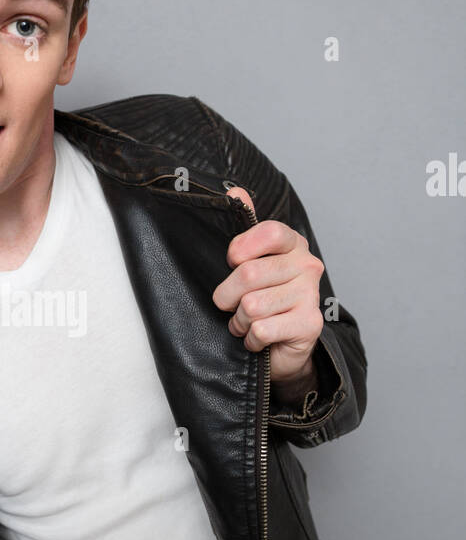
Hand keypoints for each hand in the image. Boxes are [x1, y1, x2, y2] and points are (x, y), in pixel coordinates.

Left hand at [211, 187, 323, 385]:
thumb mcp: (249, 262)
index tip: (232, 262)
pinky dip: (251, 339)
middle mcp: (308, 265)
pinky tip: (258, 338)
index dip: (241, 249)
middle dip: (227, 296)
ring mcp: (311, 294)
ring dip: (239, 321)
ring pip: (252, 305)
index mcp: (293, 244)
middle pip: (249, 274)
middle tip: (231, 305)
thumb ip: (244, 227)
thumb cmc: (262, 299)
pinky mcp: (310, 324)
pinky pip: (261, 329)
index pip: (269, 231)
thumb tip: (236, 192)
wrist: (282, 347)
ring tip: (246, 322)